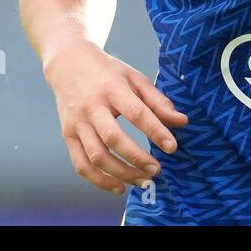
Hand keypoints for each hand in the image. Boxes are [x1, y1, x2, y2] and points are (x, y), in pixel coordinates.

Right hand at [42, 29, 189, 195]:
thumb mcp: (134, 77)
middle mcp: (91, 107)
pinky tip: (119, 187)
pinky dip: (99, 181)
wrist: (68, 63)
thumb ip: (158, 101)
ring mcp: (77, 123)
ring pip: (96, 156)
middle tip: (156, 170)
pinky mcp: (68, 135)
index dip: (155, 131)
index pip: (136, 113)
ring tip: (142, 181)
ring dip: (121, 174)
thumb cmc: (107, 71)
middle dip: (136, 158)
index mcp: (112, 89)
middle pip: (113, 138)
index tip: (172, 147)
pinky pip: (81, 164)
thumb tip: (182, 122)